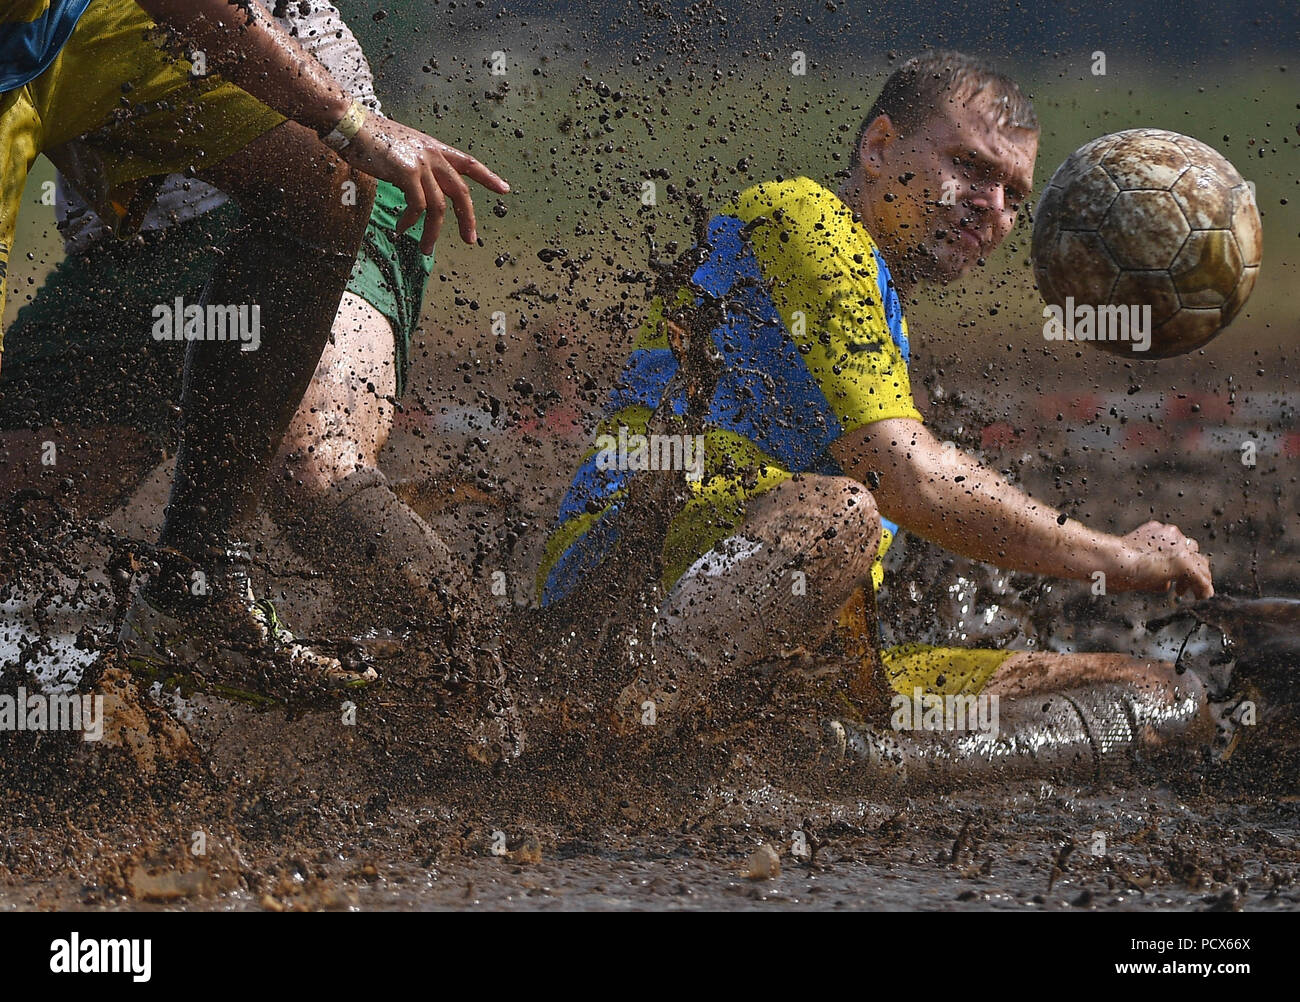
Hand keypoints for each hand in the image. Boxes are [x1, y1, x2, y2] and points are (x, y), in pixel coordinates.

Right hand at [342, 113, 509, 252]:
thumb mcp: (403, 148)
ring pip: (439, 207)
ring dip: (433, 232)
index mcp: (435, 148)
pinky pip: (418, 207)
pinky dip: (411, 222)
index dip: (488, 177)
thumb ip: (418, 165)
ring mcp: (422, 163)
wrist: (351, 125)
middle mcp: (433, 155)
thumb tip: (420, 186)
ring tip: (425, 249)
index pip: (469, 163)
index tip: (504, 190)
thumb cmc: (370, 138)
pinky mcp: (408, 173)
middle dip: (468, 219)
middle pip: (461, 192)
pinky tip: (402, 229)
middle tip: (470, 240)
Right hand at [1111, 521, 1212, 598]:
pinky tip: (1202, 596)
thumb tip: (1164, 584)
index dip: (1176, 561)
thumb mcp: (1132, 563)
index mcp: (1156, 531)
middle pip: (1192, 551)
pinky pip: (1200, 577)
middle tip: (1182, 588)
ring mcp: (1179, 547)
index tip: (1170, 578)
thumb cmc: (1110, 564)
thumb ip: (1149, 569)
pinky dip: (1203, 588)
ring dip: (1199, 579)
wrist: (1110, 561)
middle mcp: (1170, 534)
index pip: (1176, 545)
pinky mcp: (1184, 562)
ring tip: (1197, 594)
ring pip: (1199, 563)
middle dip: (1190, 569)